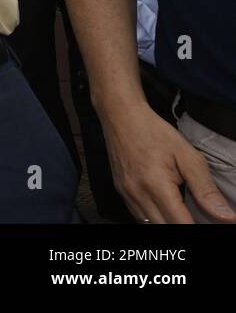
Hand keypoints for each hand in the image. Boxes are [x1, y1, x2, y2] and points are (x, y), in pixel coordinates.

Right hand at [103, 102, 235, 223]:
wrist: (120, 116)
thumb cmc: (154, 132)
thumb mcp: (188, 156)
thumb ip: (206, 189)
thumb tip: (226, 216)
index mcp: (155, 185)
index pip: (181, 223)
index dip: (199, 228)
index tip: (212, 224)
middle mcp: (137, 194)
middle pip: (165, 228)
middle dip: (185, 225)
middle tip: (200, 218)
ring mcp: (126, 194)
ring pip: (150, 225)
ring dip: (169, 223)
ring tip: (184, 214)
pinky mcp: (120, 192)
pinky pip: (140, 217)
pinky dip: (156, 218)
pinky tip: (166, 209)